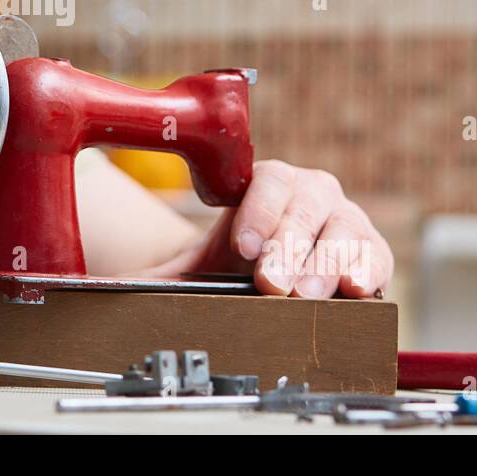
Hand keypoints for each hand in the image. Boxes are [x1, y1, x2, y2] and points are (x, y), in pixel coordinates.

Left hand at [146, 160, 393, 298]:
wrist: (253, 282)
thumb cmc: (223, 269)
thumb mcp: (183, 269)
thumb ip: (151, 276)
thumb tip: (101, 290)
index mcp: (267, 182)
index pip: (268, 183)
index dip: (257, 212)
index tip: (240, 247)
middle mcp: (310, 193)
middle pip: (307, 208)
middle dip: (289, 246)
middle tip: (273, 283)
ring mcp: (343, 219)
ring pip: (344, 230)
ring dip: (328, 262)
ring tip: (310, 293)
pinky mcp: (369, 252)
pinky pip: (375, 255)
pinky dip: (369, 269)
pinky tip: (358, 288)